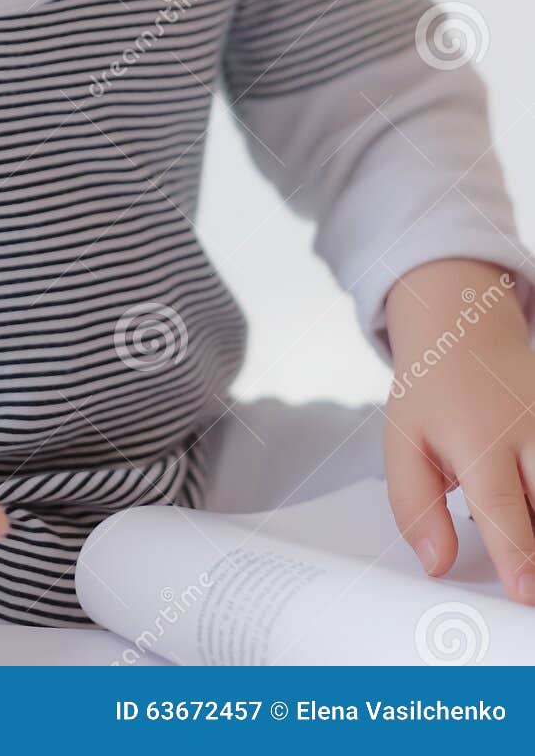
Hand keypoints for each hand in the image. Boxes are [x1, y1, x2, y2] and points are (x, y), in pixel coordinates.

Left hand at [383, 257, 534, 603]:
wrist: (465, 330)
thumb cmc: (432, 395)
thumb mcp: (403, 443)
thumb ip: (415, 507)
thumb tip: (437, 564)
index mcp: (478, 439)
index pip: (501, 507)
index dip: (516, 555)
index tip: (526, 594)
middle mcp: (528, 432)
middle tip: (534, 587)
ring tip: (527, 543)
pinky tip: (529, 507)